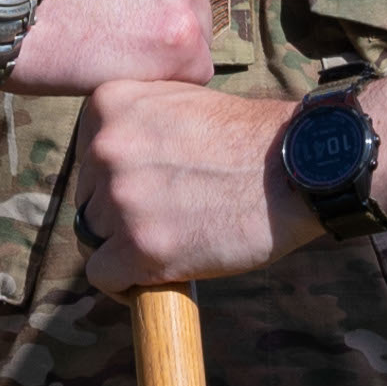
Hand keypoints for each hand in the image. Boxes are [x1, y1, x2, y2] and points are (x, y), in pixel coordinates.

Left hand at [71, 77, 312, 286]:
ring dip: (127, 246)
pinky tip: (157, 276)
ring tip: (173, 243)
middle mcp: (105, 149)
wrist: (298, 170)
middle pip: (89, 199)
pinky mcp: (139, 248)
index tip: (151, 187)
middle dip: (122, 213)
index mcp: (109, 104)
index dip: (116, 178)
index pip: (88, 156)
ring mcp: (120, 200)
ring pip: (96, 238)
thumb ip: (138, 123)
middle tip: (171, 217)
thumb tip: (107, 162)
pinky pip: (103, 277)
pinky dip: (126, 285)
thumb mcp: (182, 101)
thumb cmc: (250, 138)